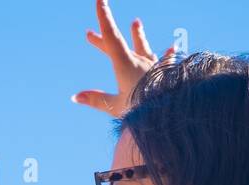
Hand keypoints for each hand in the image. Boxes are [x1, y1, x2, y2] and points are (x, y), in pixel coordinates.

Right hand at [72, 0, 175, 117]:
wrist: (171, 109)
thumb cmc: (141, 109)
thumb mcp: (115, 106)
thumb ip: (97, 99)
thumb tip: (76, 96)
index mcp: (125, 64)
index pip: (111, 37)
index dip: (104, 18)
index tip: (100, 0)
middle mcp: (139, 60)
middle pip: (119, 44)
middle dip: (104, 37)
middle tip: (90, 33)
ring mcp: (154, 65)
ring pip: (144, 47)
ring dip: (138, 36)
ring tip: (136, 23)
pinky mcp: (167, 73)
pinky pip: (166, 61)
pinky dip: (167, 55)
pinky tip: (172, 48)